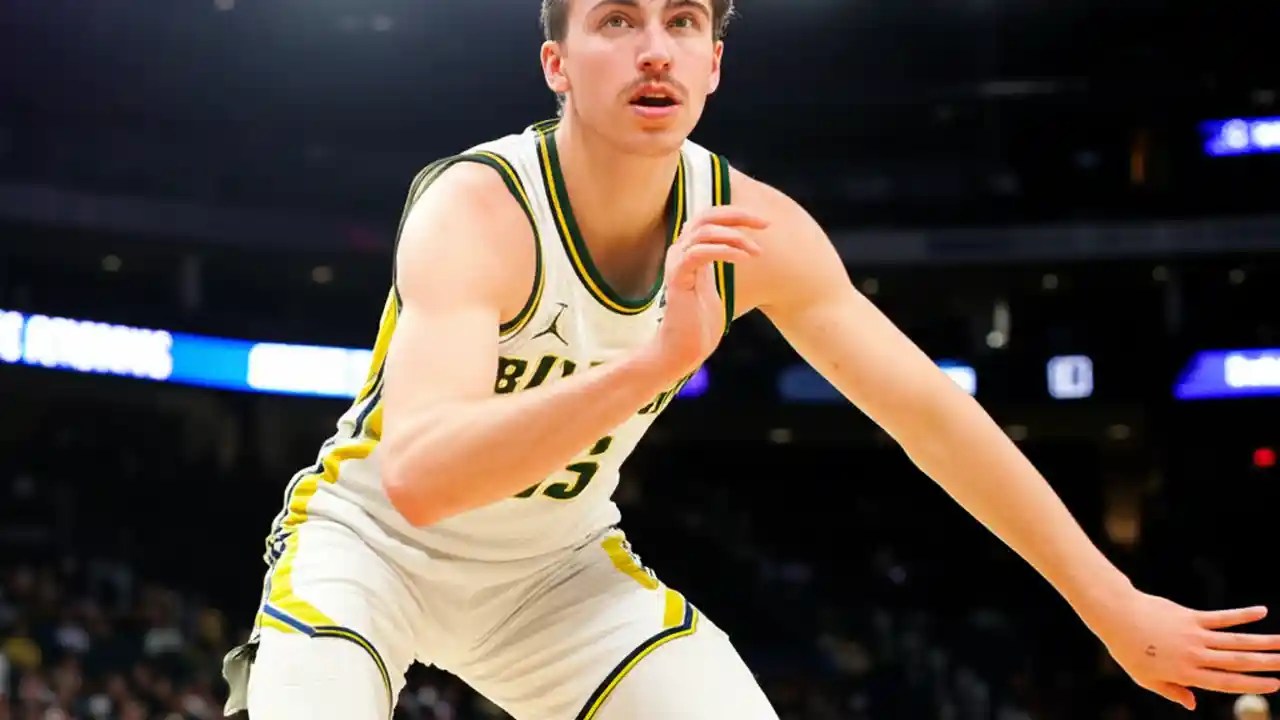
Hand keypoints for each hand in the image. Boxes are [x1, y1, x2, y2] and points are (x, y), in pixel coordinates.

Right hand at [649, 206, 765, 375]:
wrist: (682, 350)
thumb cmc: (699, 323)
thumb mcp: (713, 286)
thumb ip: (718, 264)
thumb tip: (740, 249)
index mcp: (689, 251)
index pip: (709, 217)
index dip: (737, 214)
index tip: (764, 223)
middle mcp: (679, 252)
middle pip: (706, 215)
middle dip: (738, 215)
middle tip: (765, 225)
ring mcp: (676, 264)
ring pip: (703, 231)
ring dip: (735, 237)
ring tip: (755, 253)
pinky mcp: (677, 279)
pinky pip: (699, 253)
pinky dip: (723, 251)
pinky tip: (743, 259)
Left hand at [1093, 591, 1279, 709]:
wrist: (1116, 616)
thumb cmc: (1128, 649)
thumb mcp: (1146, 679)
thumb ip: (1173, 691)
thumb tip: (1193, 705)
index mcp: (1186, 674)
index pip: (1227, 683)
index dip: (1253, 685)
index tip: (1276, 685)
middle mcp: (1195, 655)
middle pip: (1237, 662)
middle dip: (1266, 664)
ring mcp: (1194, 635)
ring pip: (1236, 640)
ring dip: (1263, 642)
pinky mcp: (1191, 616)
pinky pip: (1222, 617)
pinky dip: (1243, 615)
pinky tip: (1262, 612)